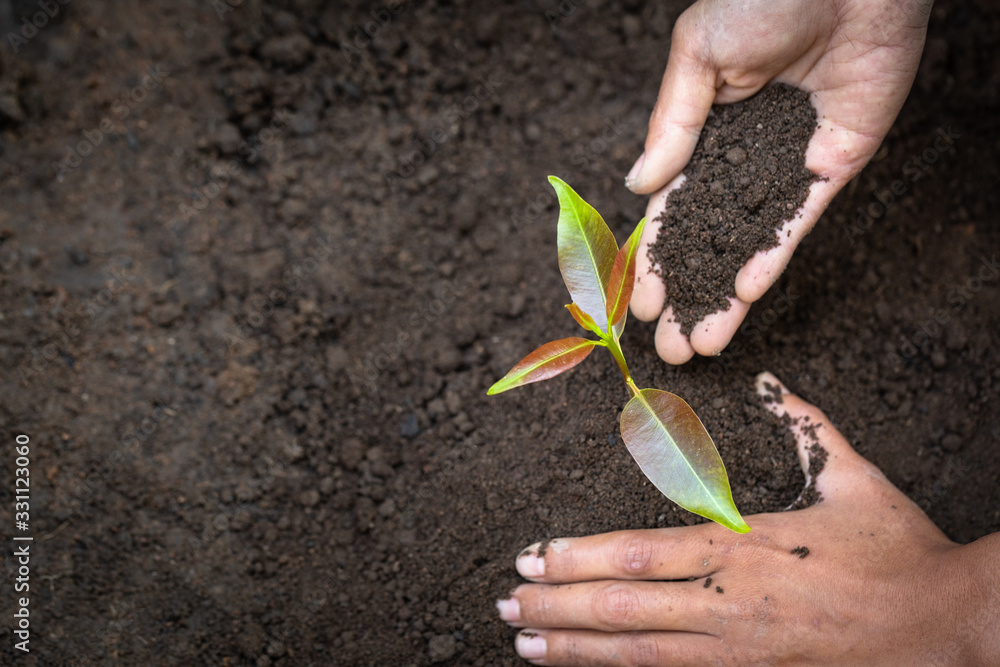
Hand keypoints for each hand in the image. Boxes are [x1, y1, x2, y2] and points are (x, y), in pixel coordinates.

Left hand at [497, 372, 999, 664]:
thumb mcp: (854, 478)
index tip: (532, 558)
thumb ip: (806, 425)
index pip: (636, 553)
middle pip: (620, 608)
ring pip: (636, 654)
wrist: (950, 629)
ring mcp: (737, 651)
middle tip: (505, 606)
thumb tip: (772, 383)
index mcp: (742, 548)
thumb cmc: (899, 551)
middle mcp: (727, 603)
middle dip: (556, 608)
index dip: (575, 558)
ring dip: (574, 650)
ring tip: (525, 645)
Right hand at [628, 0, 931, 363]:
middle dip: (690, 294)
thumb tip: (638, 187)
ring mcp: (787, 164)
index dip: (657, 257)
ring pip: (750, 242)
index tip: (640, 304)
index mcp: (704, 129)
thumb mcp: (697, 53)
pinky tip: (746, 294)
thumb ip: (671, 125)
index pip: (673, 209)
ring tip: (703, 344)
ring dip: (727, 295)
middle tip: (670, 346)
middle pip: (710, 239)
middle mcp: (742, 155)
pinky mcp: (833, 163)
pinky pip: (798, 219)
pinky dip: (773, 255)